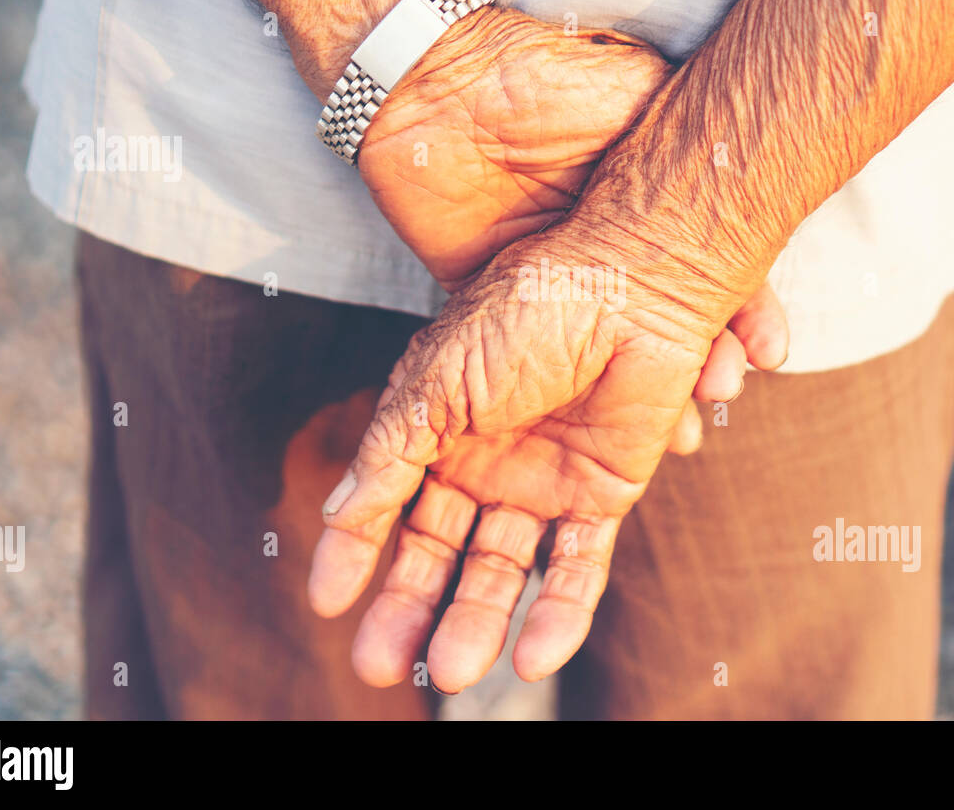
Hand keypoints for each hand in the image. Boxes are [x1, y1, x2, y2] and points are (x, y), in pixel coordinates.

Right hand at [308, 221, 749, 691]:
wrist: (626, 281)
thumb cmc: (524, 308)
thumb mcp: (434, 380)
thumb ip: (389, 451)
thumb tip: (339, 518)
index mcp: (439, 430)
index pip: (389, 508)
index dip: (357, 555)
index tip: (327, 603)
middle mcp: (488, 463)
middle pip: (442, 554)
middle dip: (411, 610)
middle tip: (381, 666)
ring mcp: (545, 482)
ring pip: (505, 572)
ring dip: (478, 622)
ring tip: (454, 673)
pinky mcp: (603, 493)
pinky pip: (579, 568)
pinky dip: (560, 614)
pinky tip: (535, 656)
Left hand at [358, 5, 787, 405]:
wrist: (439, 82)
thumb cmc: (545, 77)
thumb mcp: (641, 96)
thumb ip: (688, 139)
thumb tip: (760, 178)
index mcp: (638, 205)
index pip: (702, 269)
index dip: (740, 310)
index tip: (767, 350)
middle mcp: (596, 249)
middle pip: (658, 322)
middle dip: (698, 363)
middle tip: (722, 391)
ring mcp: (542, 279)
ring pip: (600, 353)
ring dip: (644, 394)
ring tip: (680, 427)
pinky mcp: (483, 294)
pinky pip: (523, 362)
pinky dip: (559, 398)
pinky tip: (598, 427)